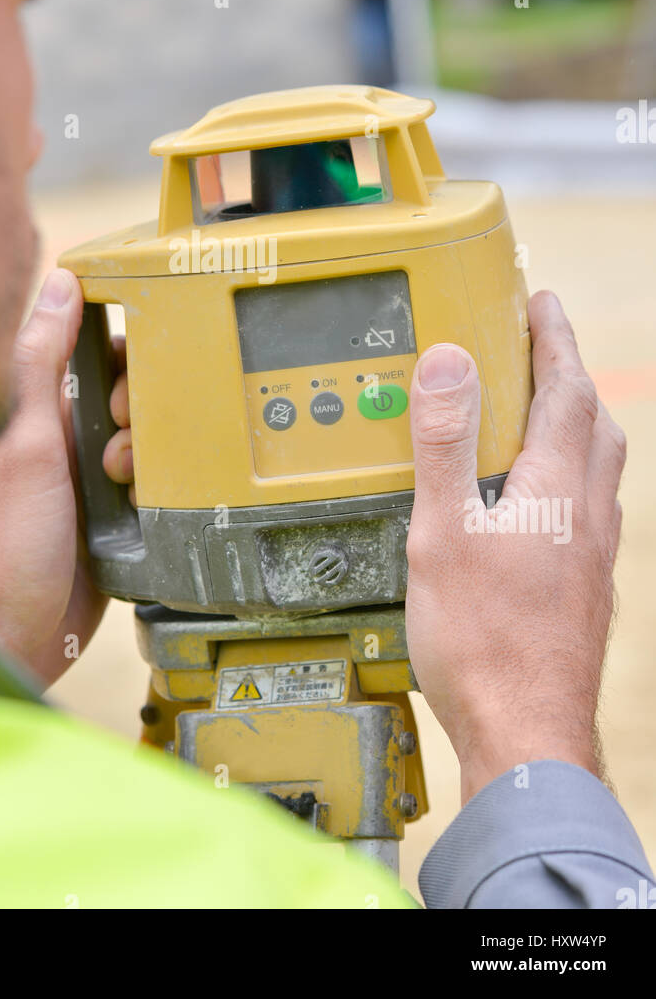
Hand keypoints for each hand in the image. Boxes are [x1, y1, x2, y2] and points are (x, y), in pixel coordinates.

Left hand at [0, 268, 132, 686]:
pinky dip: (168, 504)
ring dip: (160, 469)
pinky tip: (163, 515)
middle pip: (141, 408)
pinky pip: (161, 502)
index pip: (108, 364)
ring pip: (157, 454)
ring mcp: (97, 494)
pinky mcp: (119, 534)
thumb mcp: (29, 441)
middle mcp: (74, 451)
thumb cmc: (5, 542)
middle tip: (126, 457)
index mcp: (49, 419)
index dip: (132, 367)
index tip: (136, 389)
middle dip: (150, 424)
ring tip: (133, 493)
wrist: (11, 635)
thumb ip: (42, 361)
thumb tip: (59, 282)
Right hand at [405, 290, 625, 803]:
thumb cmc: (484, 645)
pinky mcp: (585, 590)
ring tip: (539, 414)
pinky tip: (537, 503)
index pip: (565, 391)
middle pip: (595, 425)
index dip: (553, 340)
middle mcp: (586, 517)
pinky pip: (587, 509)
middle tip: (541, 349)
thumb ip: (446, 444)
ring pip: (598, 469)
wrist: (528, 737)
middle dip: (571, 376)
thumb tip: (452, 362)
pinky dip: (568, 476)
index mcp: (553, 491)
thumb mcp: (442, 533)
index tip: (541, 304)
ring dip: (576, 425)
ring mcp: (592, 556)